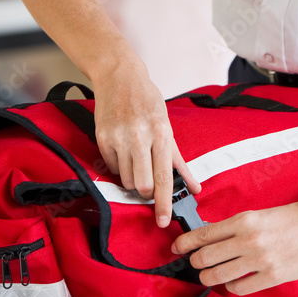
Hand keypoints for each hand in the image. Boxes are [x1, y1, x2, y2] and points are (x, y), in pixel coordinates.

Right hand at [92, 65, 200, 228]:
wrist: (119, 76)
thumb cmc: (147, 100)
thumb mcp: (167, 125)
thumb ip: (179, 160)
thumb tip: (195, 187)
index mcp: (160, 133)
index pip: (164, 176)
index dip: (164, 203)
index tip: (163, 221)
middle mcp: (139, 137)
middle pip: (142, 185)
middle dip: (146, 190)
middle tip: (148, 180)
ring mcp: (119, 138)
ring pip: (126, 180)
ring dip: (133, 178)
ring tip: (136, 157)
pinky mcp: (102, 138)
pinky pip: (112, 168)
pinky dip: (119, 166)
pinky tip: (123, 148)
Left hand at [171, 197, 297, 294]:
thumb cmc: (294, 217)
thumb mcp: (261, 215)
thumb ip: (238, 227)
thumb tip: (214, 238)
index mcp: (245, 219)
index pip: (205, 234)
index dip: (185, 242)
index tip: (176, 246)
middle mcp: (248, 239)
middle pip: (206, 256)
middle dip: (195, 262)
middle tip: (194, 263)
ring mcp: (259, 259)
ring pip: (218, 275)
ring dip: (209, 277)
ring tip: (208, 275)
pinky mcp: (272, 276)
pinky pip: (239, 287)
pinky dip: (232, 286)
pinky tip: (233, 281)